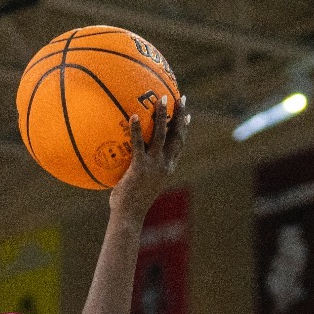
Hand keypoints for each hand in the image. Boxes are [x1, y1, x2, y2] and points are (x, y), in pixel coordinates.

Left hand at [108, 94, 188, 220]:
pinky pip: (139, 144)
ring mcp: (154, 166)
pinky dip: (138, 129)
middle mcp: (165, 165)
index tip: (187, 115)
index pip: (180, 145)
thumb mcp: (139, 184)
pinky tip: (134, 116)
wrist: (129, 215)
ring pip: (162, 135)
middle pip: (177, 135)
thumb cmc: (129, 203)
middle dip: (180, 115)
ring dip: (163, 115)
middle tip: (181, 98)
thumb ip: (138, 170)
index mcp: (168, 168)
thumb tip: (125, 161)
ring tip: (161, 98)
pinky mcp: (140, 167)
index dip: (184, 129)